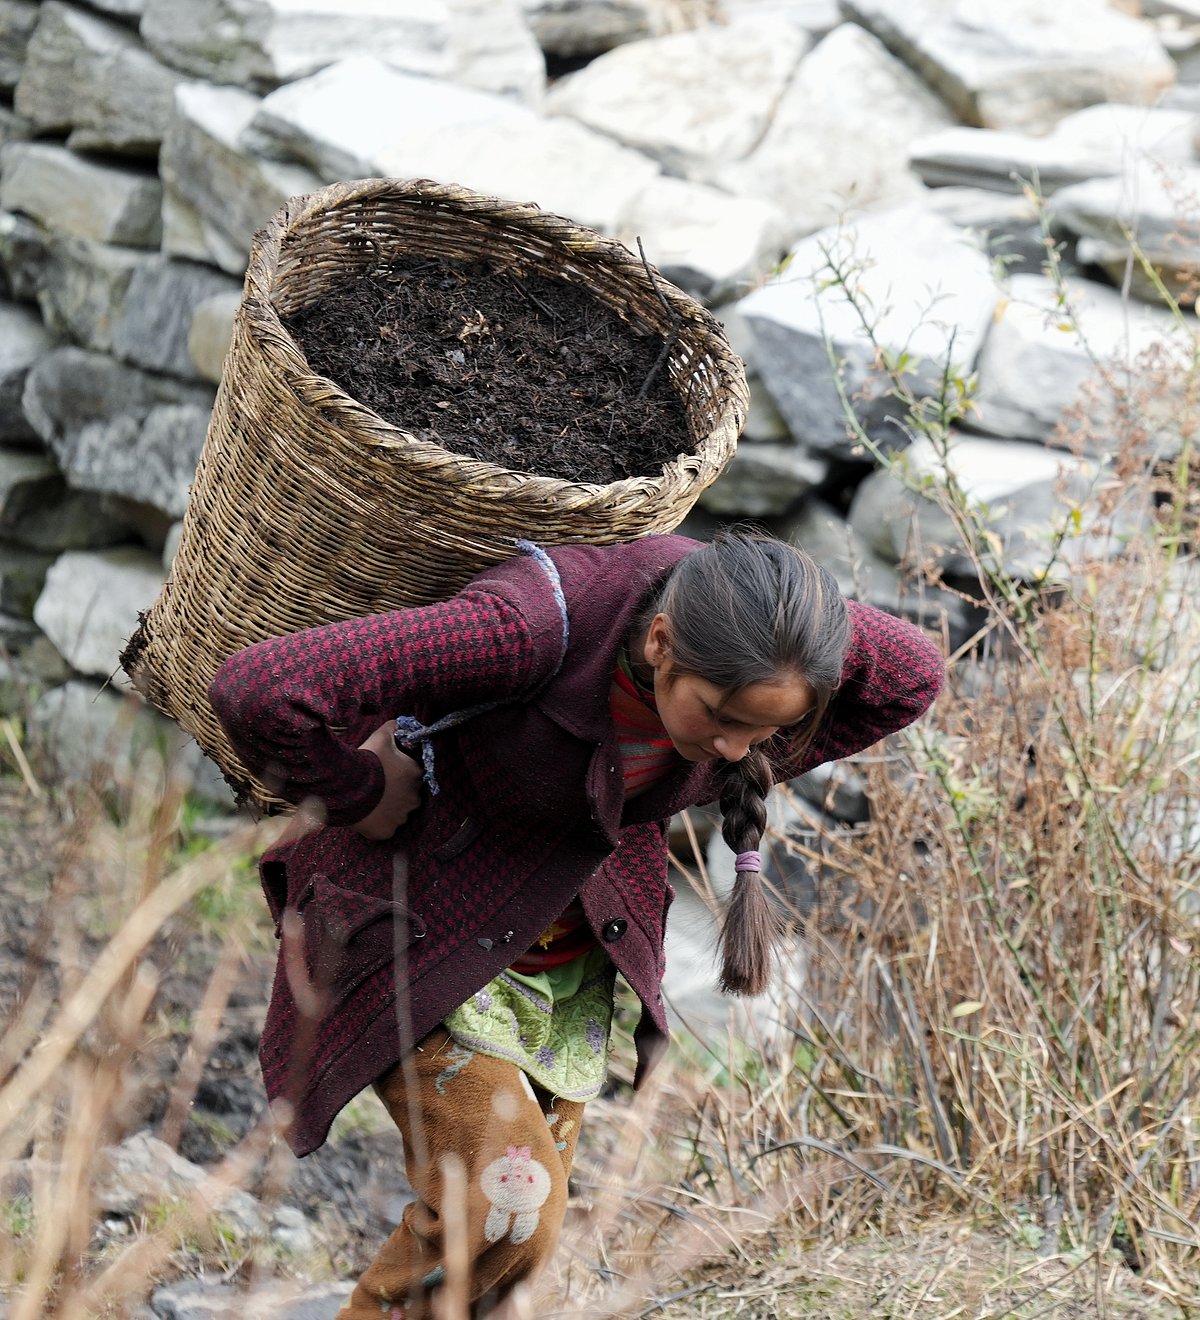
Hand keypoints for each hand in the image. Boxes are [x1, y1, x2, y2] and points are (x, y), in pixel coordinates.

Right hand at [352, 721, 424, 839]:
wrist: (347, 785)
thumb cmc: (366, 760)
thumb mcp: (381, 737)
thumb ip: (394, 728)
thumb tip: (399, 722)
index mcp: (416, 775)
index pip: (411, 775)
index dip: (397, 773)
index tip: (383, 773)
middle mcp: (414, 798)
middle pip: (406, 796)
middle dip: (394, 793)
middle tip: (376, 788)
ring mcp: (401, 817)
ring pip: (396, 813)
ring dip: (386, 809)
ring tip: (369, 801)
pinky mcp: (387, 831)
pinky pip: (384, 828)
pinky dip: (377, 824)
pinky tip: (366, 815)